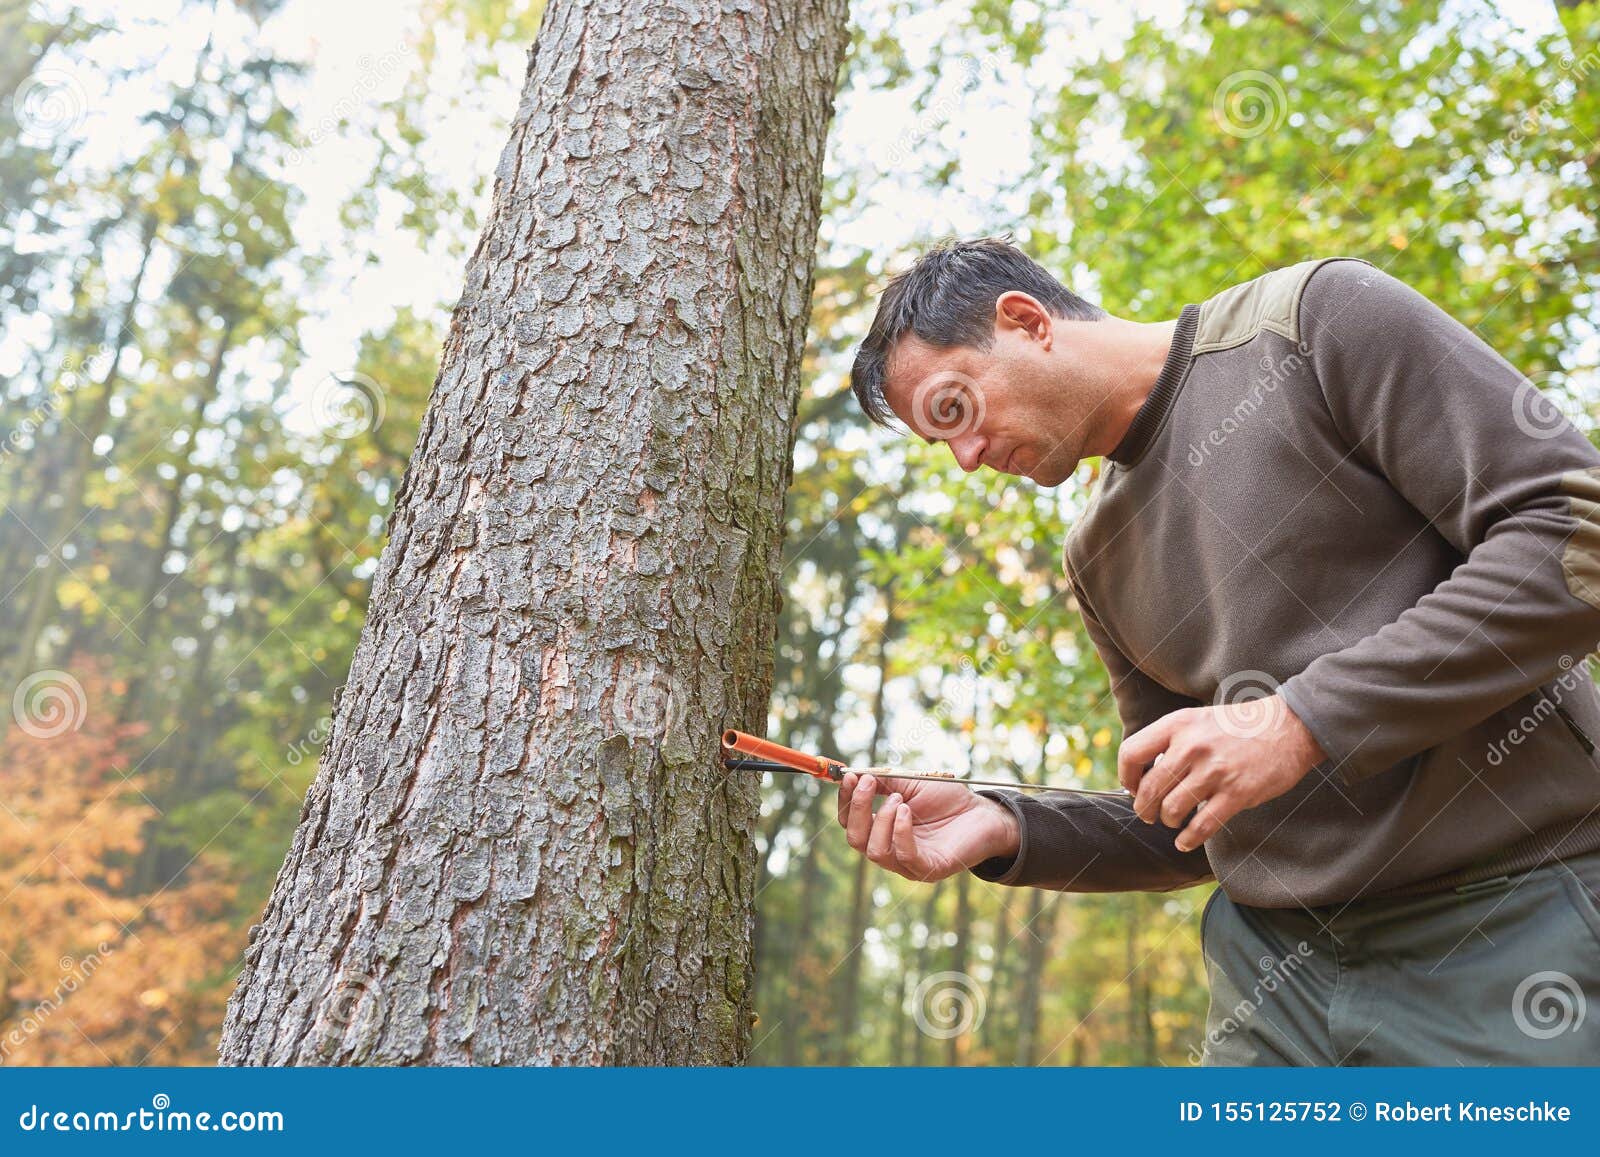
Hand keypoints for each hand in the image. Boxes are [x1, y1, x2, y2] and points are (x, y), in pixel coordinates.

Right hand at [836, 770, 1019, 881]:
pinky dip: (900, 830)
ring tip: (899, 799)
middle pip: (855, 839)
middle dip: (857, 808)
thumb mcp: (909, 784)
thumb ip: (883, 782)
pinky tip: (907, 811)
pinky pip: (904, 856)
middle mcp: (890, 849)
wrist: (983, 812)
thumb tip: (853, 775)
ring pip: (874, 851)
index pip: (850, 822)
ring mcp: (908, 863)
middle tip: (869, 782)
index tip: (850, 776)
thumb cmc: (947, 798)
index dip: (846, 800)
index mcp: (882, 830)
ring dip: (881, 819)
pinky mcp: (928, 869)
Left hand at [1118, 695, 1326, 852]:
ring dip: (1167, 821)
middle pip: (1150, 788)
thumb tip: (1144, 774)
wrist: (1289, 726)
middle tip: (1148, 814)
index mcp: (1178, 724)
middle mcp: (1192, 746)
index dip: (1127, 777)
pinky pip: (1202, 825)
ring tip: (1171, 821)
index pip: (1132, 753)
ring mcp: (1214, 771)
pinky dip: (1188, 839)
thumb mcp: (1198, 720)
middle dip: (1144, 808)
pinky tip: (1184, 842)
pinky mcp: (1237, 793)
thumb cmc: (1238, 726)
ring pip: (1172, 809)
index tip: (1132, 788)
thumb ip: (1172, 742)